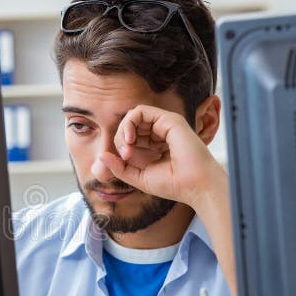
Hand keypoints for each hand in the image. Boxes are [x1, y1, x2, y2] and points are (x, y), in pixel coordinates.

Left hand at [94, 104, 222, 209]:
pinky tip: (130, 139)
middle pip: (129, 126)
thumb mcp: (138, 177)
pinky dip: (129, 122)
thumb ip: (119, 167)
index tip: (123, 161)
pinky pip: (140, 110)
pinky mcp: (168, 119)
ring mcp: (164, 126)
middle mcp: (159, 134)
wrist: (195, 185)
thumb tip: (101, 156)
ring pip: (132, 117)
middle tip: (124, 155)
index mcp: (154, 147)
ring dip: (123, 131)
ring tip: (127, 147)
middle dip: (120, 139)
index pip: (129, 138)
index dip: (120, 147)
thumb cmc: (172, 184)